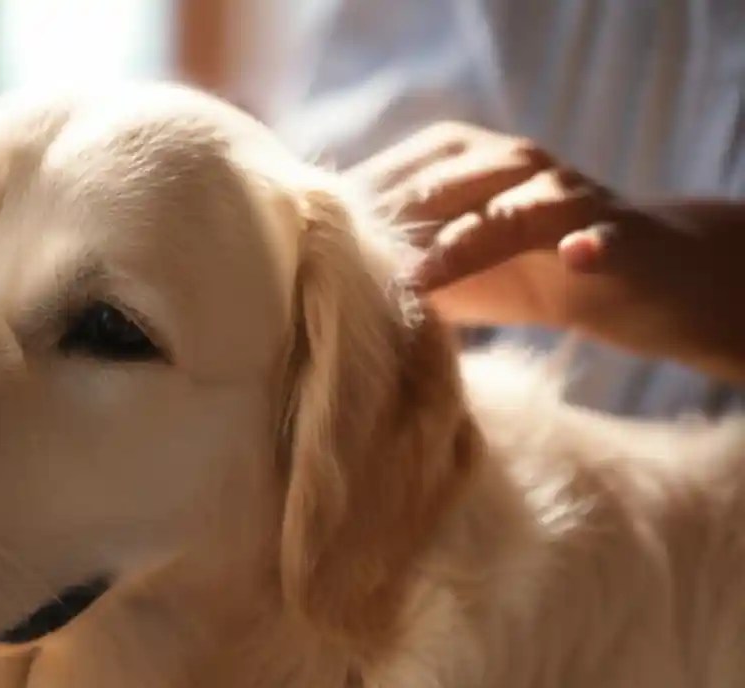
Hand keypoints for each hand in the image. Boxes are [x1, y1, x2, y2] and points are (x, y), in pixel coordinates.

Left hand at [350, 121, 744, 381]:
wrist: (630, 278)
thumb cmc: (518, 269)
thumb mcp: (445, 267)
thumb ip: (390, 265)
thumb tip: (311, 282)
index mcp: (460, 158)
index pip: (393, 174)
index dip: (351, 214)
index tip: (304, 254)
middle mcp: (510, 163)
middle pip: (440, 186)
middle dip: (392, 227)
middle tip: (342, 272)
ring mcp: (565, 194)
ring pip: (510, 211)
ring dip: (463, 246)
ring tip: (418, 282)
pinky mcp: (616, 233)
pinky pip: (600, 235)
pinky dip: (590, 244)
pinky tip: (576, 255)